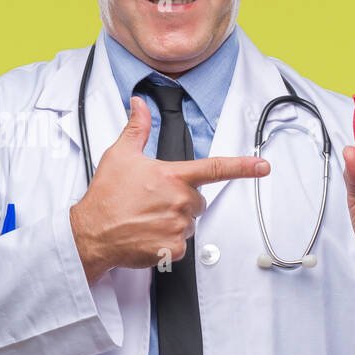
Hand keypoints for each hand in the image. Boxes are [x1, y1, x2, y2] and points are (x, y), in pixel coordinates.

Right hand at [70, 96, 268, 283]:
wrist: (91, 233)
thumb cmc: (105, 196)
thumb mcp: (119, 155)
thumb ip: (137, 129)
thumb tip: (139, 105)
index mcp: (172, 176)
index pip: (215, 168)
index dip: (244, 167)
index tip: (263, 166)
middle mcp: (180, 201)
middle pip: (198, 201)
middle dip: (181, 201)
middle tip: (153, 202)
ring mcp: (178, 226)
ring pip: (188, 223)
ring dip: (173, 221)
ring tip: (146, 219)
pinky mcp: (173, 249)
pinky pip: (180, 244)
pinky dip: (166, 241)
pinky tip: (147, 235)